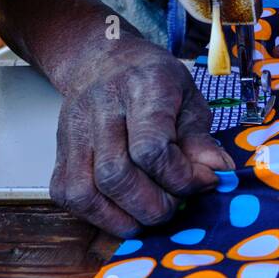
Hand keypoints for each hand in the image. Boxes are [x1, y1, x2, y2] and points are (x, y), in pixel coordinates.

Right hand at [49, 37, 233, 236]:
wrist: (102, 60)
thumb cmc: (150, 79)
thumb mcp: (188, 96)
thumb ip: (200, 138)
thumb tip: (218, 172)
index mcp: (142, 88)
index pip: (152, 148)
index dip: (181, 178)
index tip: (203, 181)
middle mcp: (102, 108)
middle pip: (117, 176)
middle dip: (154, 205)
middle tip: (175, 203)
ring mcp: (75, 131)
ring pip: (87, 192)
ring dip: (124, 217)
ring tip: (150, 212)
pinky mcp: (61, 151)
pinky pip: (69, 195)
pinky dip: (97, 216)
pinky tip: (122, 210)